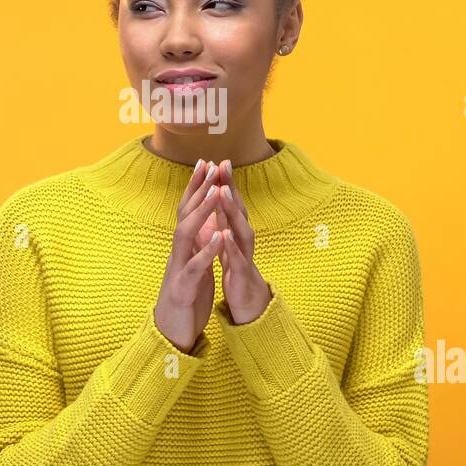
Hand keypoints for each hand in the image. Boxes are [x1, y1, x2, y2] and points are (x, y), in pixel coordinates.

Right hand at [154, 159, 224, 352]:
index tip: (206, 162)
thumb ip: (196, 245)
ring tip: (215, 191)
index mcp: (184, 249)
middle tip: (209, 164)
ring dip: (201, 212)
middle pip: (184, 214)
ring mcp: (178, 269)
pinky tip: (219, 236)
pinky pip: (194, 266)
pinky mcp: (183, 289)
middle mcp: (178, 253)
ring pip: (185, 234)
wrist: (171, 335)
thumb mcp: (193, 267)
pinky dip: (207, 250)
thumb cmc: (185, 300)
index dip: (196, 187)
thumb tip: (202, 223)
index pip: (188, 211)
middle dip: (197, 189)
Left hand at [212, 160, 273, 324]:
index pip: (229, 204)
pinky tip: (224, 234)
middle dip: (231, 187)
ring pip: (241, 229)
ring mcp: (244, 255)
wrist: (249, 304)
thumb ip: (226, 220)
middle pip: (238, 209)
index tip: (217, 161)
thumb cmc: (236, 269)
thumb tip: (220, 196)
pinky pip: (237, 258)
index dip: (224, 183)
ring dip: (232, 210)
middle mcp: (242, 239)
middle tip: (224, 164)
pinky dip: (230, 246)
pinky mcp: (241, 275)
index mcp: (235, 231)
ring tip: (223, 192)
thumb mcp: (228, 241)